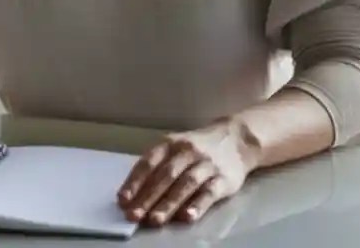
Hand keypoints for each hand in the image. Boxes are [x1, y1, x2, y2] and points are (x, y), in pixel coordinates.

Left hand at [117, 118, 258, 226]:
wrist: (237, 139)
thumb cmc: (196, 148)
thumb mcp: (174, 147)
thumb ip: (156, 167)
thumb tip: (132, 194)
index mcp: (170, 144)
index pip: (149, 162)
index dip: (135, 181)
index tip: (123, 200)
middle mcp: (188, 151)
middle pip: (165, 175)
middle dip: (148, 197)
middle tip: (134, 215)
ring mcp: (207, 164)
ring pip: (186, 184)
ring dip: (169, 203)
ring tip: (155, 220)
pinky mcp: (225, 178)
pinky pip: (210, 192)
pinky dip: (198, 205)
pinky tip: (188, 217)